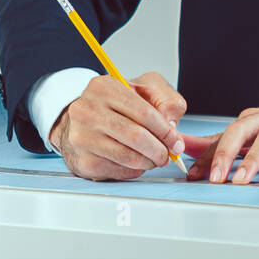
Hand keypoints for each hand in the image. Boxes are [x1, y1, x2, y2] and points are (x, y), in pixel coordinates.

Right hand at [52, 71, 187, 180]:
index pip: (143, 113)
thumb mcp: (147, 88)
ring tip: (154, 158)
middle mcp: (87, 111)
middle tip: (168, 155)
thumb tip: (171, 126)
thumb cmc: (118, 104)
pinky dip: (134, 170)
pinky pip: (117, 171)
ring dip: (148, 162)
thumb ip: (167, 100)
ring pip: (128, 157)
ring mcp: (82, 137)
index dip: (165, 131)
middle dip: (159, 150)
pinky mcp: (83, 160)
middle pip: (136, 136)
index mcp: (104, 87)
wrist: (86, 120)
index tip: (176, 142)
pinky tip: (136, 162)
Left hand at [182, 99, 258, 184]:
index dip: (209, 154)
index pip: (228, 133)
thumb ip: (232, 142)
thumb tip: (194, 150)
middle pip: (244, 128)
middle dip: (226, 152)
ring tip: (241, 179)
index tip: (195, 173)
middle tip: (215, 176)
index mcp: (258, 117)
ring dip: (253, 159)